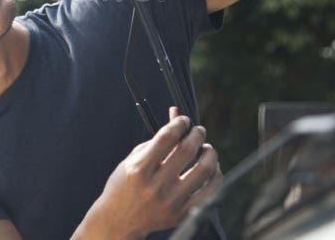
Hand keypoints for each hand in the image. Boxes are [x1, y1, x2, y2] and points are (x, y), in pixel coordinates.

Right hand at [85, 107, 222, 238]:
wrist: (119, 220)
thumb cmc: (126, 183)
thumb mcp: (134, 158)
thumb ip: (157, 138)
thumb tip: (177, 114)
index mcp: (139, 169)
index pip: (166, 138)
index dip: (179, 124)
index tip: (184, 120)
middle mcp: (155, 187)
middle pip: (186, 151)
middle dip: (196, 134)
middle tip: (198, 130)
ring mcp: (170, 202)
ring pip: (203, 171)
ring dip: (210, 153)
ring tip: (206, 148)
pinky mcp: (181, 214)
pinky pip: (210, 192)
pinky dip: (215, 175)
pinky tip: (211, 168)